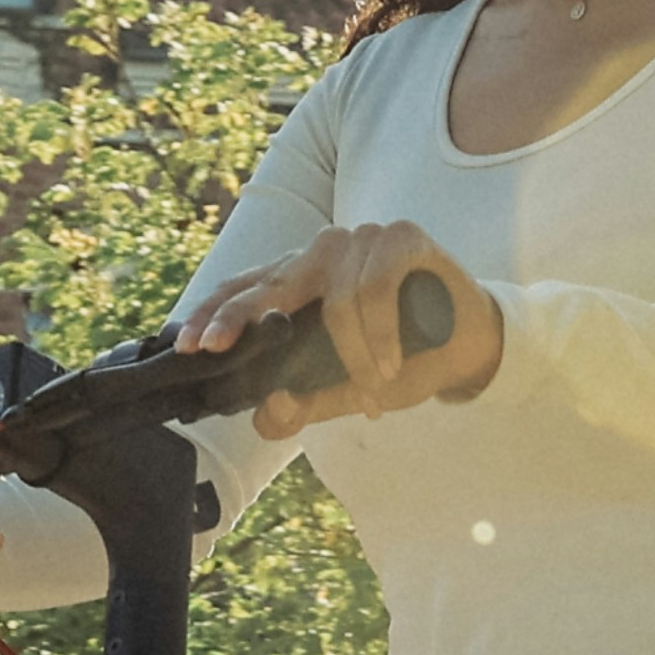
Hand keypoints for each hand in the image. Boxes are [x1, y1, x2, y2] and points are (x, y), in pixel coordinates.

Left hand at [198, 220, 504, 435]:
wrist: (469, 344)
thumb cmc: (404, 358)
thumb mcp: (347, 390)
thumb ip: (305, 403)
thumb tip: (265, 417)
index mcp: (302, 279)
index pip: (245, 287)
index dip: (212, 313)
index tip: (185, 346)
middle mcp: (324, 252)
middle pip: (268, 282)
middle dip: (237, 318)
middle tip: (214, 349)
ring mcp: (363, 239)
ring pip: (336, 300)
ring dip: (354, 356)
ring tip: (374, 388)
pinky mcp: (402, 238)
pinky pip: (376, 290)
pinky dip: (381, 338)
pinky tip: (389, 367)